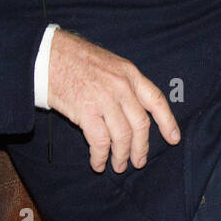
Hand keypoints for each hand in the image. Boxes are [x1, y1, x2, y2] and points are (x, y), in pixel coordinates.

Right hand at [45, 29, 180, 173]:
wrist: (47, 55)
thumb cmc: (75, 59)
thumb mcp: (109, 64)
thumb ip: (124, 84)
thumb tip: (133, 111)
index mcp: (130, 73)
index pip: (156, 100)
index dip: (167, 122)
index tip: (173, 139)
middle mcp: (121, 86)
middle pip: (141, 124)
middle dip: (141, 147)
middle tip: (138, 161)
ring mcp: (105, 99)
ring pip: (123, 136)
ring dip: (121, 156)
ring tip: (118, 166)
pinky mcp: (86, 111)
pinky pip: (100, 141)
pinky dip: (101, 156)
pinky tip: (98, 163)